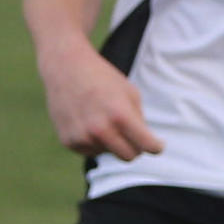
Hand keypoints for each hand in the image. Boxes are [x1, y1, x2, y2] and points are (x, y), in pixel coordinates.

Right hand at [37, 40, 160, 160]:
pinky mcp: (69, 141)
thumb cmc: (102, 78)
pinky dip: (94, 140)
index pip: (147, 146)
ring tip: (101, 116)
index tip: (158, 145)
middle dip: (135, 147)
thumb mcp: (129, 93)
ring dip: (111, 141)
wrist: (65, 67)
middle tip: (133, 135)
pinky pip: (91, 150)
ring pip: (109, 153)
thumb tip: (141, 145)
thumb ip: (138, 120)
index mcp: (120, 116)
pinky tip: (87, 120)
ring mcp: (83, 137)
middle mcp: (100, 130)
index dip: (156, 147)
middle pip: (129, 156)